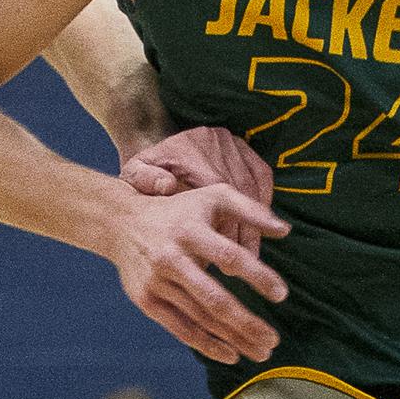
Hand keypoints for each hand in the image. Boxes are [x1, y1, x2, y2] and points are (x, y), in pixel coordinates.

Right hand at [109, 183, 288, 363]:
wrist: (121, 223)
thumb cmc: (180, 210)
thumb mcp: (213, 197)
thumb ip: (250, 210)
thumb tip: (285, 230)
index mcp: (190, 230)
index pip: (229, 256)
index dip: (257, 275)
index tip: (282, 295)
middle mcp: (171, 258)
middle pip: (214, 298)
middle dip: (246, 323)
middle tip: (274, 341)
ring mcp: (157, 283)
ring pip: (200, 318)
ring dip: (233, 339)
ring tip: (262, 352)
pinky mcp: (147, 301)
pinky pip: (180, 328)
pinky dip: (207, 345)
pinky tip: (232, 355)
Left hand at [122, 127, 275, 252]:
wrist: (156, 137)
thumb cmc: (147, 169)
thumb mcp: (135, 172)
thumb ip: (144, 180)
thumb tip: (166, 186)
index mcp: (188, 149)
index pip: (217, 186)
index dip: (227, 222)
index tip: (226, 252)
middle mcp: (215, 142)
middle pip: (241, 189)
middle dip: (246, 228)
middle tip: (246, 261)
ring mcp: (232, 144)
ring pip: (254, 185)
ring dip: (257, 221)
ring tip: (253, 253)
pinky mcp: (245, 148)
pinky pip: (263, 177)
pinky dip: (264, 203)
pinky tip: (262, 229)